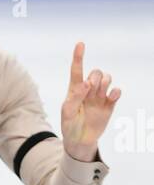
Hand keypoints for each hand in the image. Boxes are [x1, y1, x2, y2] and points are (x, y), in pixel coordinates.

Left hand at [61, 43, 120, 159]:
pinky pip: (115, 92)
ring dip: (104, 82)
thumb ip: (75, 96)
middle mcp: (88, 90)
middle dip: (95, 76)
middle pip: (96, 72)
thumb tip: (86, 83)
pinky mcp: (109, 105)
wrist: (80, 141)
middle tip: (90, 88)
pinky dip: (115, 91)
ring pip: (107, 79)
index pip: (77, 70)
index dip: (79, 57)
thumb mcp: (67, 111)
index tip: (80, 43)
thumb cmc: (70, 124)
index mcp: (75, 90)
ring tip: (99, 93)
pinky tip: (110, 96)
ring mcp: (99, 97)